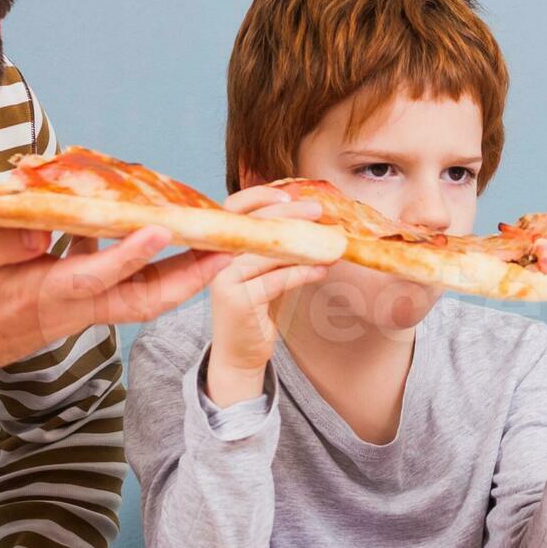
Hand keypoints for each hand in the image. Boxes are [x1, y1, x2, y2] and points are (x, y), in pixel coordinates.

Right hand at [0, 224, 231, 405]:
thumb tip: (41, 235)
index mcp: (39, 294)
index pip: (92, 276)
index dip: (129, 254)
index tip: (163, 229)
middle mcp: (72, 306)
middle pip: (144, 299)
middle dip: (190, 277)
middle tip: (232, 248)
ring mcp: (82, 309)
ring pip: (145, 296)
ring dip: (184, 272)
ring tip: (220, 238)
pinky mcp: (81, 304)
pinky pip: (129, 285)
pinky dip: (154, 262)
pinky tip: (169, 228)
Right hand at [204, 186, 332, 406]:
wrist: (239, 354)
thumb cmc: (256, 307)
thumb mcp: (266, 269)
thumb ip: (277, 246)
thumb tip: (311, 219)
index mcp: (220, 245)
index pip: (234, 208)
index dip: (260, 196)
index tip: (291, 193)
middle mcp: (216, 258)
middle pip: (253, 226)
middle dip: (289, 215)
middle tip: (319, 211)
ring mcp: (223, 279)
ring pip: (267, 253)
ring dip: (303, 246)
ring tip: (330, 244)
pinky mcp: (236, 300)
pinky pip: (275, 280)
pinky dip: (302, 273)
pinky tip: (321, 270)